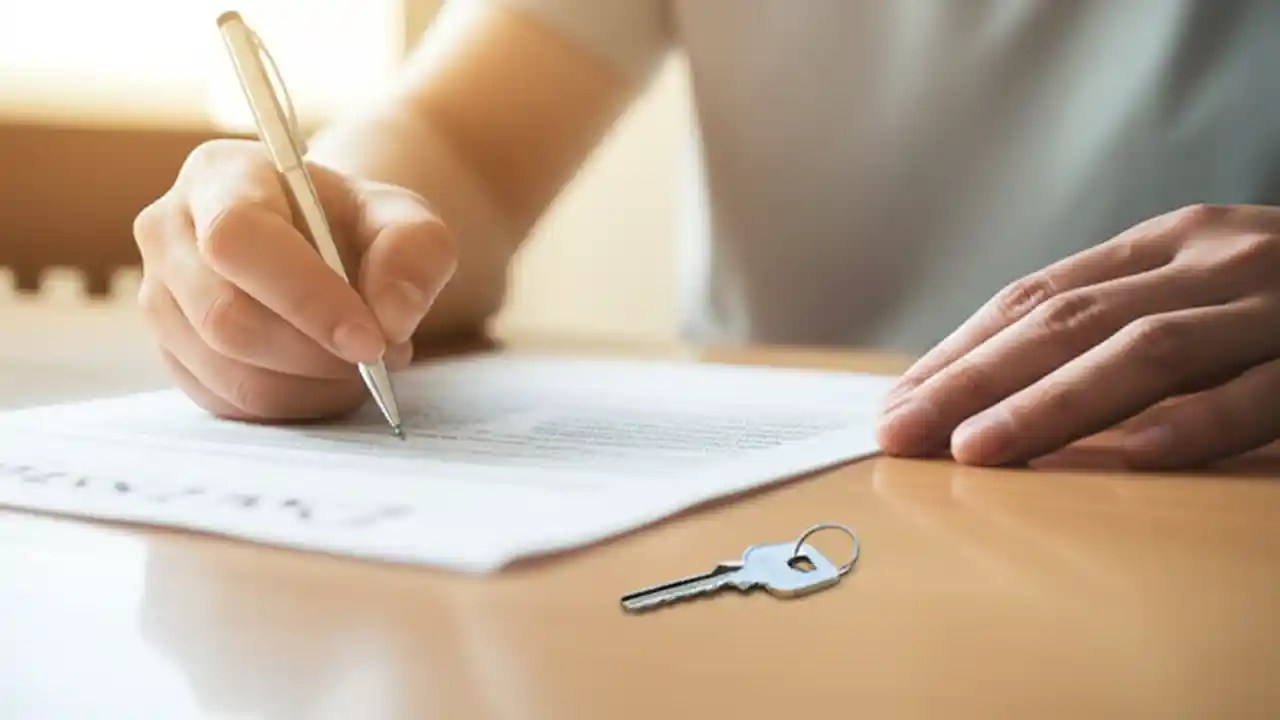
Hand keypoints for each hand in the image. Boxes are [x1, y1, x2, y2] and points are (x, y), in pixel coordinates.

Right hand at [133, 140, 455, 420]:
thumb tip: (391, 319)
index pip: (237, 238)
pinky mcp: (171, 353)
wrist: (322, 245)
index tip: (370, 340)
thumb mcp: (404, 218)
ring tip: (360, 364)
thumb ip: (414, 252)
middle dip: (315, 352)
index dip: (304, 297)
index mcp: (219, 176)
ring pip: (227, 369)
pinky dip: (293, 403)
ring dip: (311, 384)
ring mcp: (159, 297)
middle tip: (378, 355)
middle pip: (225, 316)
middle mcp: (169, 232)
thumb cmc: (354, 225)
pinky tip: (327, 380)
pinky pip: (228, 400)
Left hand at [878, 204, 1279, 468]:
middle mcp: (1212, 263)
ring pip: (1144, 353)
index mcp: (1168, 245)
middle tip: (901, 431)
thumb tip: (990, 383)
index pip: (1035, 297)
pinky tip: (1125, 460)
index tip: (897, 403)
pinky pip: (1256, 397)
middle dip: (973, 381)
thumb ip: (1113, 319)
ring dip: (1052, 404)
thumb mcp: (1196, 285)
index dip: (960, 351)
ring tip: (978, 451)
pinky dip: (1189, 428)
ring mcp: (1275, 308)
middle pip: (1066, 322)